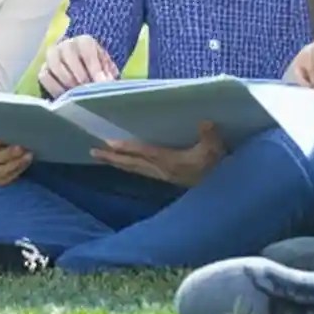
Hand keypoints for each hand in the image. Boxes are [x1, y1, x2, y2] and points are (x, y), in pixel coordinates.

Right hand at [39, 35, 119, 97]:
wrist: (84, 73)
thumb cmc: (97, 70)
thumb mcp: (106, 69)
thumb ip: (108, 73)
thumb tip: (106, 81)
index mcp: (84, 42)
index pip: (86, 48)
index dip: (94, 66)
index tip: (101, 83)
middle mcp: (66, 45)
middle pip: (68, 53)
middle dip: (79, 74)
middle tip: (87, 89)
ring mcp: (52, 57)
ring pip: (54, 65)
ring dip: (67, 82)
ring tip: (77, 95)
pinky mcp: (44, 70)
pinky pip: (44, 77)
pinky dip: (54, 88)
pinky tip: (65, 98)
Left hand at [90, 122, 224, 186]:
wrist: (221, 191)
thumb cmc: (218, 167)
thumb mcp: (216, 150)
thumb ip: (210, 136)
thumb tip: (206, 122)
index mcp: (170, 162)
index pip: (144, 153)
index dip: (127, 148)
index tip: (109, 144)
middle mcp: (162, 170)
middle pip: (132, 164)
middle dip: (113, 158)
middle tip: (92, 152)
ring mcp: (163, 176)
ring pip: (135, 169)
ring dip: (118, 163)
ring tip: (101, 157)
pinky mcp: (166, 178)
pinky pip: (141, 171)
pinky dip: (129, 166)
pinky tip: (125, 164)